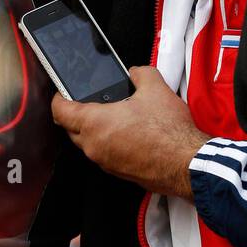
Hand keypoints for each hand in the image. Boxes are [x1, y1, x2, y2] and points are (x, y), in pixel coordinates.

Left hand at [51, 65, 207, 199]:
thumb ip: (139, 73)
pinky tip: (129, 133)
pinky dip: (110, 143)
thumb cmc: (169, 132)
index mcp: (95, 123)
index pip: (60, 111)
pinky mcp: (119, 173)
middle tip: (92, 101)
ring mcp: (105, 162)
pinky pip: (105, 155)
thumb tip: (135, 73)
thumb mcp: (155, 88)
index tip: (63, 91)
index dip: (59, 97)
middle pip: (71, 128)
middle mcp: (94, 146)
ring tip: (115, 115)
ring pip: (89, 143)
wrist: (187, 164)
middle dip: (77, 114)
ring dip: (95, 130)